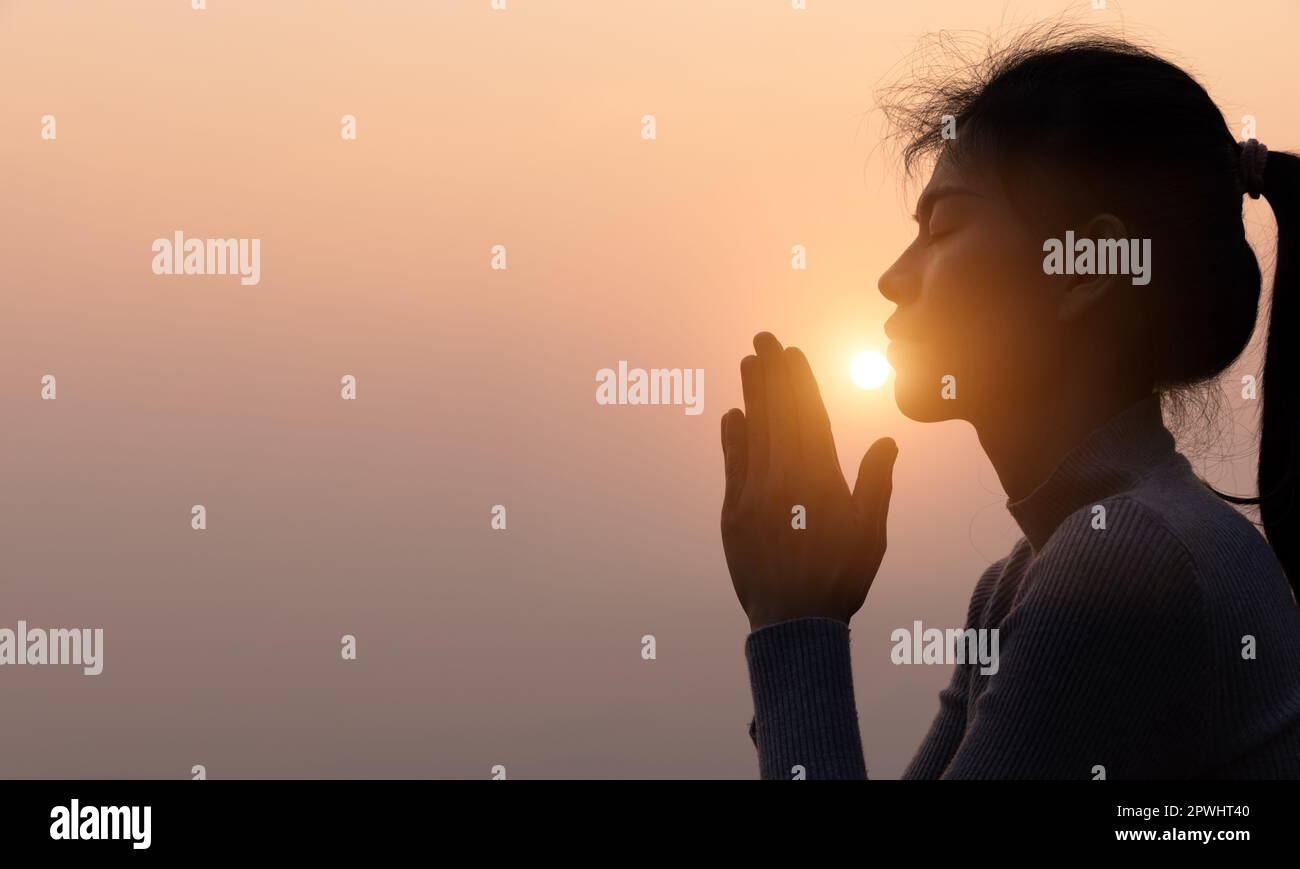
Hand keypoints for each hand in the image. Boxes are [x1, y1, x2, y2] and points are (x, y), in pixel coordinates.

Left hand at [720, 332, 897, 631]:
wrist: (794, 623)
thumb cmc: (840, 579)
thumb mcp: (871, 532)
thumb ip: (875, 482)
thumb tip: (886, 439)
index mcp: (822, 480)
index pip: (809, 417)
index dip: (800, 382)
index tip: (794, 353)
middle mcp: (786, 479)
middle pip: (778, 415)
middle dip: (771, 374)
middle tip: (763, 339)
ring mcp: (755, 495)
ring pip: (754, 432)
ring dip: (751, 395)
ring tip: (747, 362)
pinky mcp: (732, 514)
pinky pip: (732, 466)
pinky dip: (732, 438)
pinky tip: (732, 414)